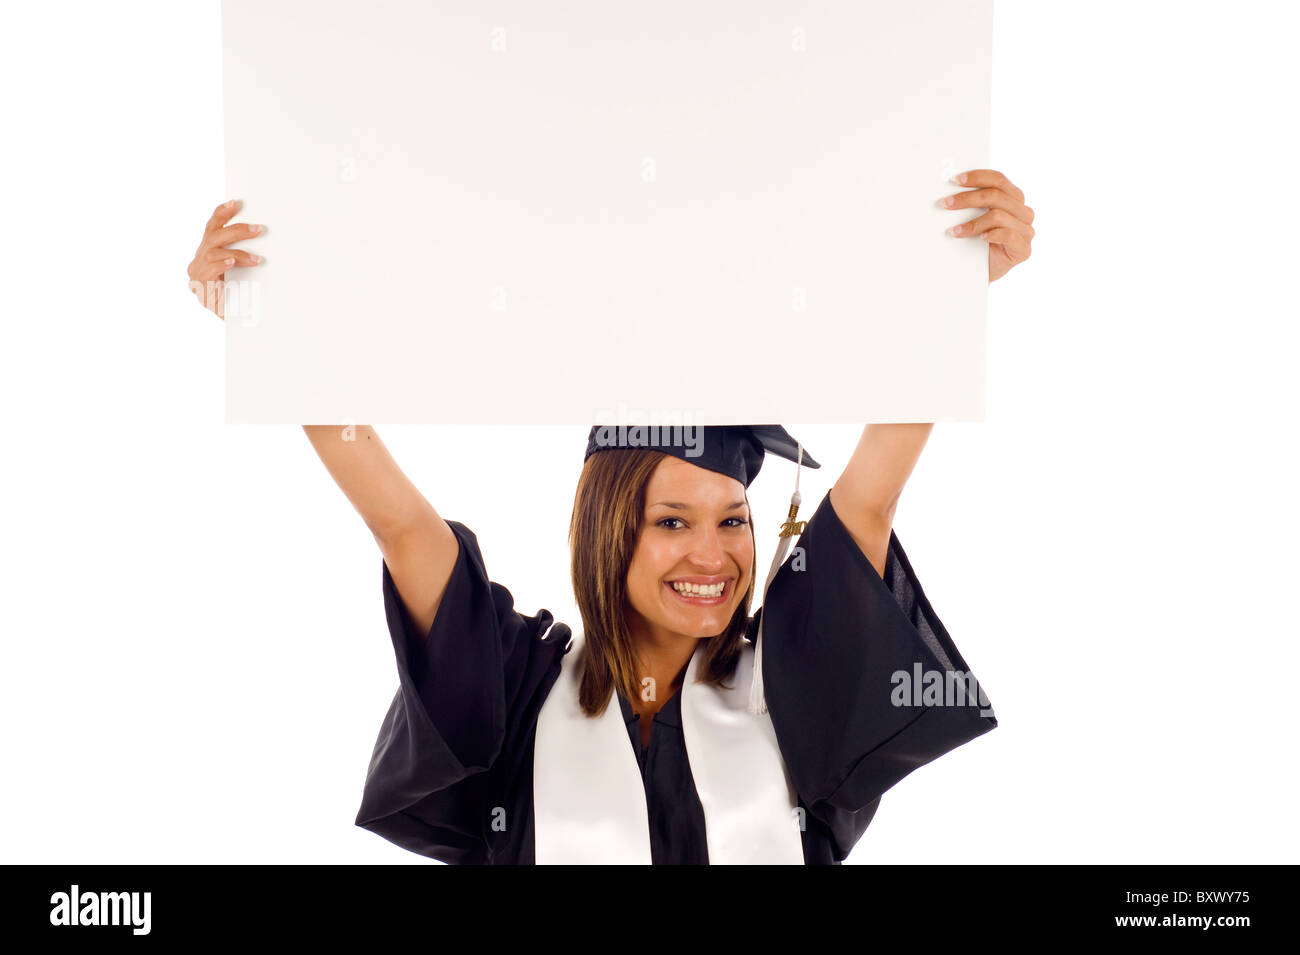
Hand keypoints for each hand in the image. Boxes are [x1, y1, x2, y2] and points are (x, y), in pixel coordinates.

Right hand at [186, 199, 265, 319]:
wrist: (236, 323)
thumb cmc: (240, 294)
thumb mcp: (242, 270)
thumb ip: (243, 254)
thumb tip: (263, 235)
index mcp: (207, 252)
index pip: (212, 227)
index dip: (222, 213)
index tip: (236, 202)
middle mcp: (199, 260)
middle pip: (214, 236)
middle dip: (237, 230)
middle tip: (259, 229)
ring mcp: (197, 273)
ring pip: (213, 252)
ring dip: (237, 252)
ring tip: (256, 258)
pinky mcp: (200, 287)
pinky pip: (209, 270)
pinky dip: (222, 264)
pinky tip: (232, 263)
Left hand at [940, 169, 1033, 282]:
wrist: (980, 273)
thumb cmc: (977, 243)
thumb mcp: (975, 218)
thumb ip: (972, 204)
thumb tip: (950, 192)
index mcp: (1014, 198)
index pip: (998, 179)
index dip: (977, 177)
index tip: (955, 180)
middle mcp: (1023, 212)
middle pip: (996, 196)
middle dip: (967, 199)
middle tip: (946, 204)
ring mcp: (1026, 231)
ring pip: (998, 216)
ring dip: (972, 223)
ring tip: (953, 231)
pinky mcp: (1023, 249)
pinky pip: (1008, 236)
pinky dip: (991, 235)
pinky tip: (979, 238)